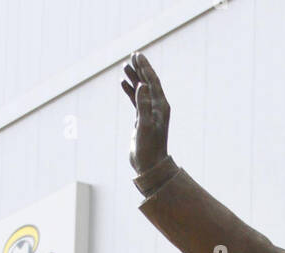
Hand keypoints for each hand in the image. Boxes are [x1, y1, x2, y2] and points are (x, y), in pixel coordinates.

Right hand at [121, 51, 169, 174]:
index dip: (145, 67)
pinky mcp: (142, 120)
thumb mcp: (145, 126)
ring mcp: (150, 113)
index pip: (152, 82)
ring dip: (134, 78)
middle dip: (140, 69)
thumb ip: (144, 105)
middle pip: (148, 83)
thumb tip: (142, 85)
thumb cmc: (149, 149)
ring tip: (125, 67)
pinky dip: (131, 91)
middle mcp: (157, 108)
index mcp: (160, 107)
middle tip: (132, 56)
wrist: (150, 166)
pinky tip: (124, 83)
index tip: (137, 55)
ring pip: (142, 91)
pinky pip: (137, 101)